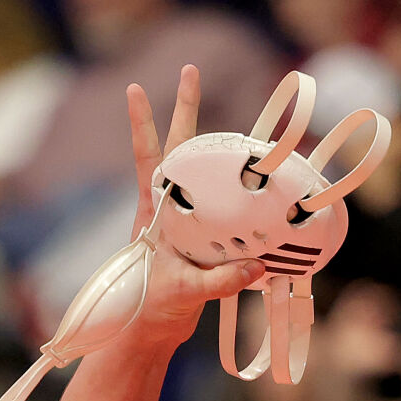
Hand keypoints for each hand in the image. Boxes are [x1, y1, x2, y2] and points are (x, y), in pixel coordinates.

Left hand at [123, 66, 266, 347]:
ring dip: (221, 147)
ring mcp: (184, 218)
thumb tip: (255, 266)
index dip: (142, 124)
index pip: (148, 158)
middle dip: (184, 108)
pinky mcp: (201, 235)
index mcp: (154, 211)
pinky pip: (224, 205)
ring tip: (245, 120)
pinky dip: (243, 192)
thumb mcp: (185, 294)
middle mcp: (168, 206)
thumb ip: (218, 281)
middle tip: (190, 67)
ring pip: (203, 172)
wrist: (149, 333)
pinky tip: (264, 180)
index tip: (136, 87)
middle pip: (177, 148)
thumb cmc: (154, 310)